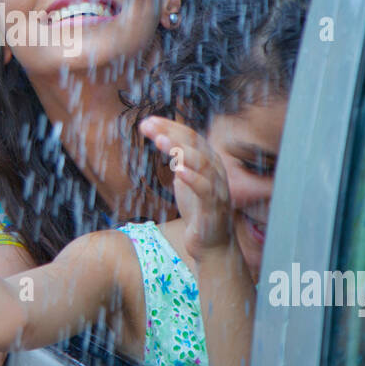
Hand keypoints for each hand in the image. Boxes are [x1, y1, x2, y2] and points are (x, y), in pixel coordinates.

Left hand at [139, 116, 232, 263]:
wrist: (212, 243)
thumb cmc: (198, 209)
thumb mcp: (185, 178)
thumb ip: (178, 158)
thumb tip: (162, 136)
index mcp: (208, 161)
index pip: (190, 136)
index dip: (169, 127)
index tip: (147, 121)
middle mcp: (216, 170)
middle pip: (195, 144)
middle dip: (171, 133)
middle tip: (149, 125)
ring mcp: (217, 188)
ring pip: (203, 163)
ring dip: (181, 150)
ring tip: (161, 141)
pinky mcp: (214, 208)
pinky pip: (206, 190)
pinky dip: (193, 179)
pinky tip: (178, 171)